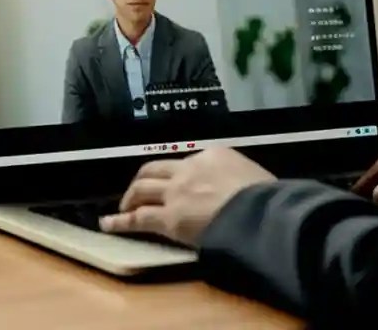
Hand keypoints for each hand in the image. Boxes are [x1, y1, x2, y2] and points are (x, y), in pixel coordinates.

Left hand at [99, 147, 275, 246]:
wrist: (260, 212)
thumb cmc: (268, 198)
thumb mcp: (257, 176)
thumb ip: (240, 180)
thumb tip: (244, 191)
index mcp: (214, 154)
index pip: (187, 161)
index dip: (177, 173)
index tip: (177, 182)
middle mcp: (190, 167)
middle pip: (155, 168)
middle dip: (143, 179)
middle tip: (137, 191)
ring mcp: (176, 191)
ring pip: (142, 188)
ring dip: (129, 197)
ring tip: (123, 206)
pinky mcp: (169, 217)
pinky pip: (138, 218)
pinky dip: (120, 221)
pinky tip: (108, 223)